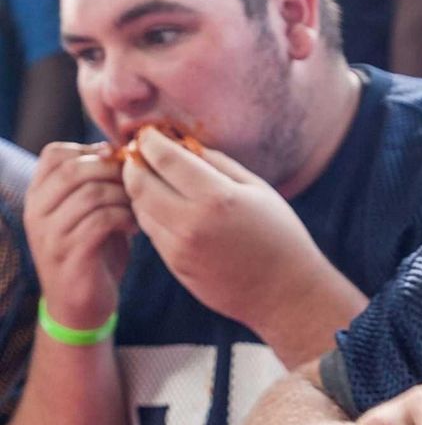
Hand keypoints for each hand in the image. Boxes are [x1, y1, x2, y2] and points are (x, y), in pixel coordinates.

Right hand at [23, 142, 134, 327]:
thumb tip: (116, 149)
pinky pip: (100, 221)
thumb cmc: (93, 251)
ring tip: (138, 207)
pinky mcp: (70, 256)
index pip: (55, 153)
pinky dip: (125, 218)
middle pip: (74, 169)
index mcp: (39, 196)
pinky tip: (134, 227)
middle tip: (138, 184)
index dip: (92, 150)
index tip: (120, 164)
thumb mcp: (87, 211)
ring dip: (124, 196)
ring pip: (91, 194)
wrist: (80, 307)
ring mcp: (50, 235)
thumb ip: (94, 182)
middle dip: (114, 171)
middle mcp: (37, 212)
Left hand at [119, 126, 327, 329]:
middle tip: (138, 152)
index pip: (166, 159)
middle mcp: (192, 222)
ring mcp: (180, 247)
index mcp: (218, 197)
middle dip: (134, 163)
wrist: (285, 292)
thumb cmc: (280, 235)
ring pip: (140, 209)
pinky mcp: (175, 265)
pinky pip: (152, 231)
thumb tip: (186, 146)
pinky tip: (164, 205)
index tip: (148, 133)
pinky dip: (151, 213)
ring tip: (149, 177)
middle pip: (140, 183)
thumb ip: (220, 165)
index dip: (151, 141)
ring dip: (139, 189)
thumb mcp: (258, 190)